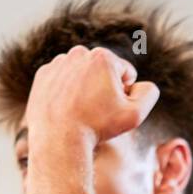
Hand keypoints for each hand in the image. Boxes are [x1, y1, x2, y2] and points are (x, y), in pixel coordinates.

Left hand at [24, 45, 158, 149]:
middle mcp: (79, 53)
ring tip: (81, 111)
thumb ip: (149, 94)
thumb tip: (144, 84)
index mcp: (103, 57)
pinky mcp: (43, 75)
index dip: (125, 94)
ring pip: (82, 75)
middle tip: (97, 111)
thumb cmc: (98, 127)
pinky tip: (66, 108)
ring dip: (85, 88)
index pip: (125, 72)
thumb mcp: (135, 115)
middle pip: (103, 71)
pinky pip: (62, 80)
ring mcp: (58, 63)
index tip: (113, 109)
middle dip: (104, 87)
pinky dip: (66, 92)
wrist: (58, 139)